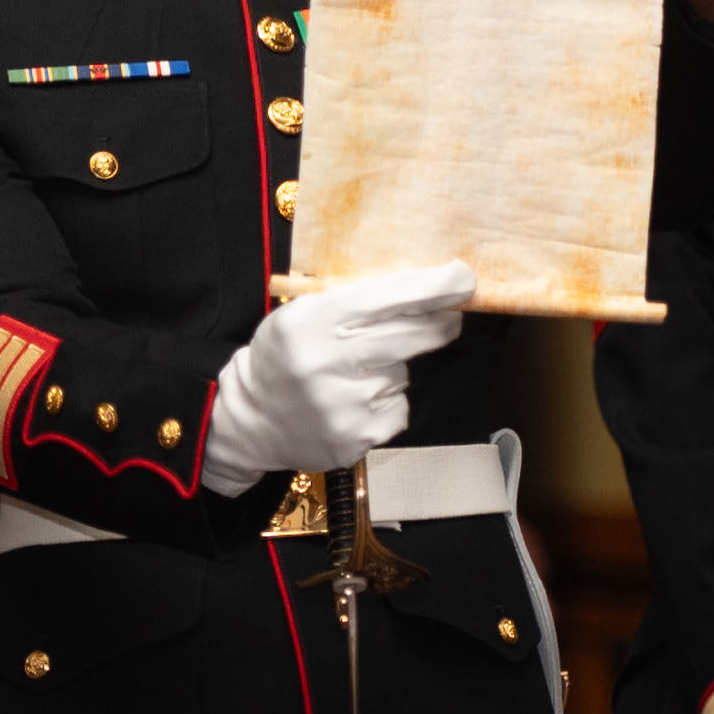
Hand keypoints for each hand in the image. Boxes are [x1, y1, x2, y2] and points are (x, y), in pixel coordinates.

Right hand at [202, 261, 476, 497]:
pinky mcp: (359, 435)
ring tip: (355, 374)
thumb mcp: (302, 315)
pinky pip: (398, 406)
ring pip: (403, 372)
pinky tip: (356, 403)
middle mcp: (327, 361)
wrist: (251, 421)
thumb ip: (350, 300)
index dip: (431, 288)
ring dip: (394, 367)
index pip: (384, 298)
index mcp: (311, 321)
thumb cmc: (285, 357)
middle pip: (410, 334)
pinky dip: (387, 401)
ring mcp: (344, 403)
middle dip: (438, 323)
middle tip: (449, 316)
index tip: (463, 278)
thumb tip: (422, 285)